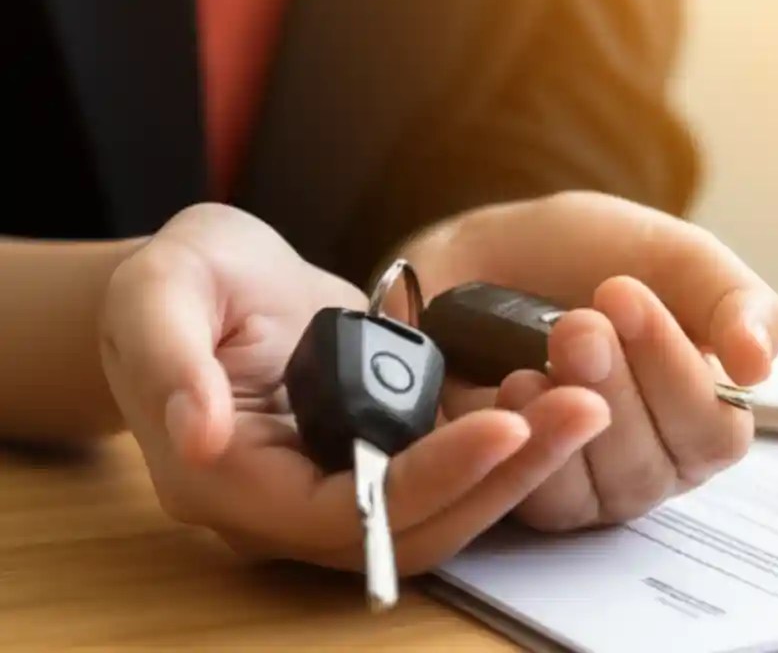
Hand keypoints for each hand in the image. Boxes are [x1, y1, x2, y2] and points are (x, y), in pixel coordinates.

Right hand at [98, 203, 608, 573]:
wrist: (211, 285)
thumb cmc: (178, 282)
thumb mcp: (158, 290)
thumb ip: (166, 359)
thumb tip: (193, 434)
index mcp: (231, 481)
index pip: (343, 513)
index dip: (429, 480)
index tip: (506, 426)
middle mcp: (293, 505)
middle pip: (413, 527)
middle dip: (504, 479)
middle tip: (584, 411)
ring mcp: (343, 484)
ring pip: (444, 509)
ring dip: (521, 467)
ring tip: (588, 403)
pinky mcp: (381, 456)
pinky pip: (452, 470)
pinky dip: (510, 444)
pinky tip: (561, 394)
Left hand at [397, 191, 777, 530]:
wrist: (490, 254)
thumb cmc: (592, 259)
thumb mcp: (677, 257)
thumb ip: (734, 302)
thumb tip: (758, 365)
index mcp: (706, 415)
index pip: (715, 431)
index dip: (672, 369)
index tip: (622, 294)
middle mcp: (656, 464)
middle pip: (653, 465)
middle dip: (614, 385)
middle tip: (578, 320)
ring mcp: (594, 489)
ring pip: (599, 488)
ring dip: (571, 413)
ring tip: (543, 347)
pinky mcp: (531, 497)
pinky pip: (542, 502)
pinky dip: (530, 444)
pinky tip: (513, 386)